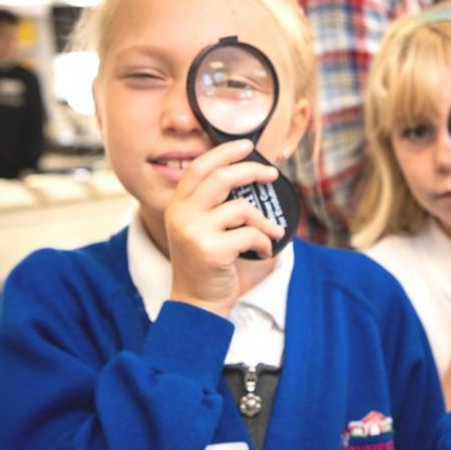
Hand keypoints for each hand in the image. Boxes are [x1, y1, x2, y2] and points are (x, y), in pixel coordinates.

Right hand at [166, 140, 284, 316]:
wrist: (197, 303)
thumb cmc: (207, 265)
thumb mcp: (202, 230)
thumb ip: (215, 206)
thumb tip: (250, 177)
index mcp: (177, 206)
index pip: (199, 167)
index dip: (224, 152)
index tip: (247, 145)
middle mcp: (181, 215)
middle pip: (221, 177)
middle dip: (251, 171)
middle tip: (271, 173)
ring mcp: (194, 232)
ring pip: (242, 208)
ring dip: (264, 221)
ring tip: (273, 233)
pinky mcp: (210, 250)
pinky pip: (251, 234)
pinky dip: (264, 242)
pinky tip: (263, 252)